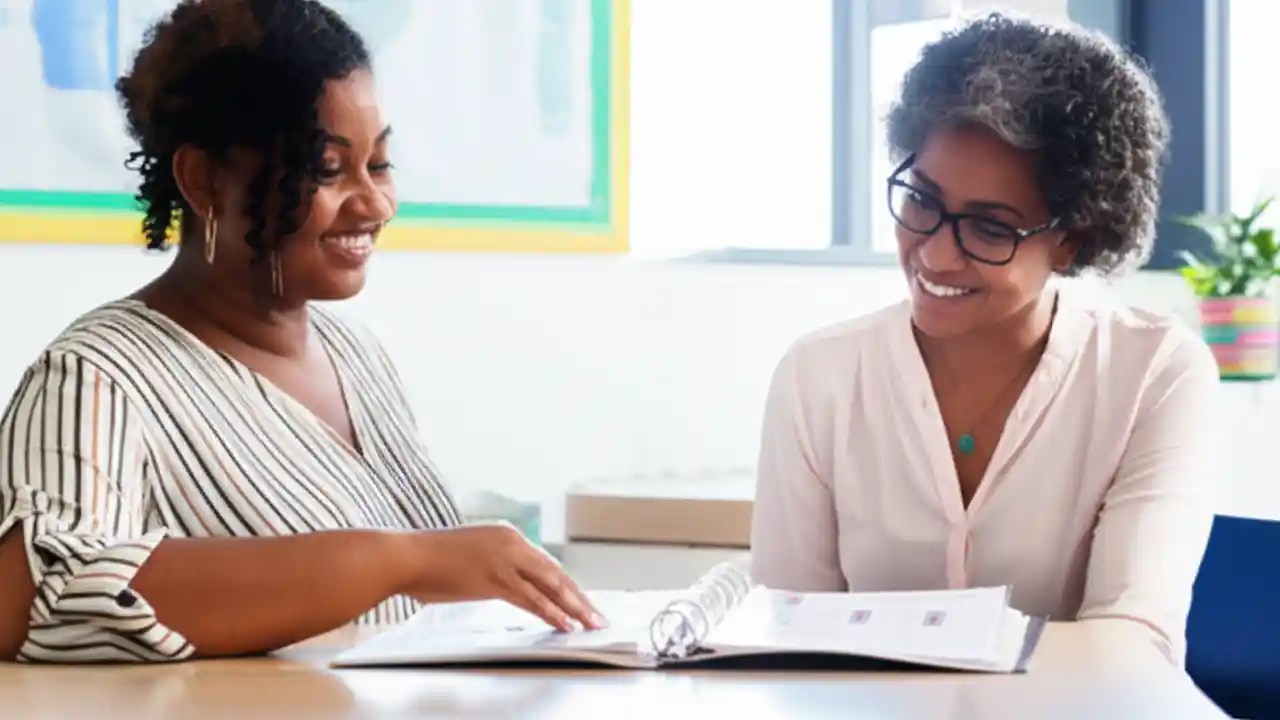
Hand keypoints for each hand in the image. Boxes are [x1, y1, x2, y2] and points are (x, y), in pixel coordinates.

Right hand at [400, 524, 605, 631]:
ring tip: (591, 624)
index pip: (546, 564)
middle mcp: (512, 544)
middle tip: (597, 615)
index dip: (566, 585)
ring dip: (574, 608)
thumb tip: (507, 582)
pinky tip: (564, 624)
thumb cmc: (431, 557)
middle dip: (579, 598)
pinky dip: (550, 613)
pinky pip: (530, 600)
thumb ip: (494, 564)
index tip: (581, 599)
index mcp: (507, 535)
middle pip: (556, 574)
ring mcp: (504, 561)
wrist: (408, 555)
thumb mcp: (472, 554)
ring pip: (550, 587)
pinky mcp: (494, 580)